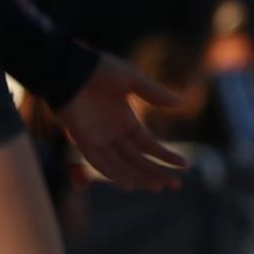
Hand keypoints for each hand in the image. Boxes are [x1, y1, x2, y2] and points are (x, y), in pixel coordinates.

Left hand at [60, 54, 189, 192]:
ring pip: (121, 165)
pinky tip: (129, 183)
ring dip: (139, 177)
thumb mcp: (131, 79)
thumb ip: (154, 93)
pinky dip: (113, 173)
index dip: (166, 156)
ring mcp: (98, 139)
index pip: (149, 145)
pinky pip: (99, 162)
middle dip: (156, 173)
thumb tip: (181, 103)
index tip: (185, 165)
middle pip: (138, 160)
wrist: (68, 66)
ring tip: (157, 187)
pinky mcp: (82, 140)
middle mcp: (113, 134)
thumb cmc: (98, 69)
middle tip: (175, 185)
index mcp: (126, 121)